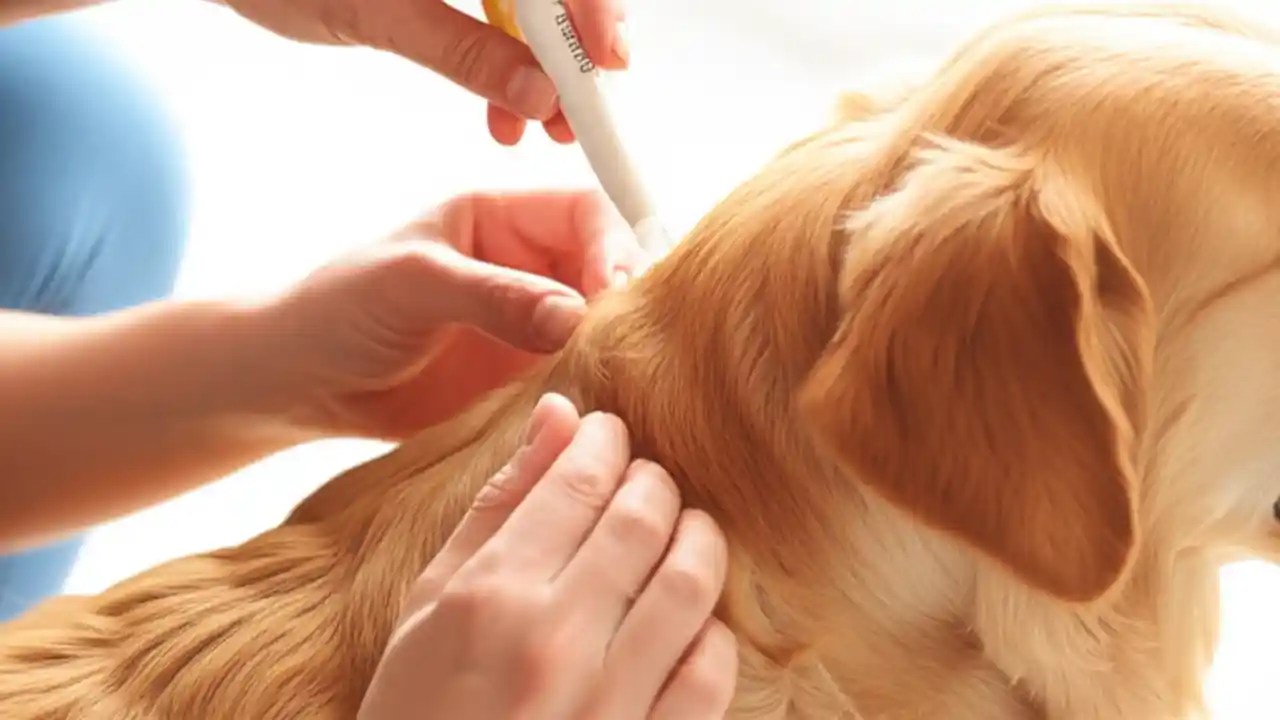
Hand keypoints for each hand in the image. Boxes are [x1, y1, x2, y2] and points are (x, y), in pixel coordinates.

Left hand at [217, 0, 627, 144]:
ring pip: (536, 9)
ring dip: (546, 70)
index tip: (607, 69)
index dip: (594, 12)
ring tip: (543, 129)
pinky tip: (506, 115)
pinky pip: (504, 17)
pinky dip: (509, 64)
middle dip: (575, 53)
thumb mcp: (377, 13)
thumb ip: (464, 51)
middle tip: (578, 117)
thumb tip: (541, 95)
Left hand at [259, 190, 645, 438]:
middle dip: (625, 299)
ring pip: (599, 328)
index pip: (584, 213)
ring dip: (614, 349)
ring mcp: (527, 327)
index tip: (617, 292)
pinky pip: (575, 378)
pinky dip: (594, 390)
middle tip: (627, 340)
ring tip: (622, 378)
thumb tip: (573, 316)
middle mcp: (524, 269)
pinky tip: (599, 408)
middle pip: (606, 270)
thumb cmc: (335, 311)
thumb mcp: (410, 285)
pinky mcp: (521, 381)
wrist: (296, 386)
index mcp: (498, 219)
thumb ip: (491, 295)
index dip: (613, 244)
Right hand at [358, 394, 737, 719]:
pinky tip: (685, 623)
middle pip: (644, 517)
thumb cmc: (418, 708)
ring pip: (691, 582)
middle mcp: (553, 641)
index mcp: (491, 595)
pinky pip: (711, 672)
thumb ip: (496, 505)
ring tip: (677, 534)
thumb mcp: (428, 604)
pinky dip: (711, 632)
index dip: (606, 441)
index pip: (581, 479)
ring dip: (696, 540)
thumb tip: (558, 413)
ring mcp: (606, 703)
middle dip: (653, 481)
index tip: (607, 436)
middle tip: (641, 483)